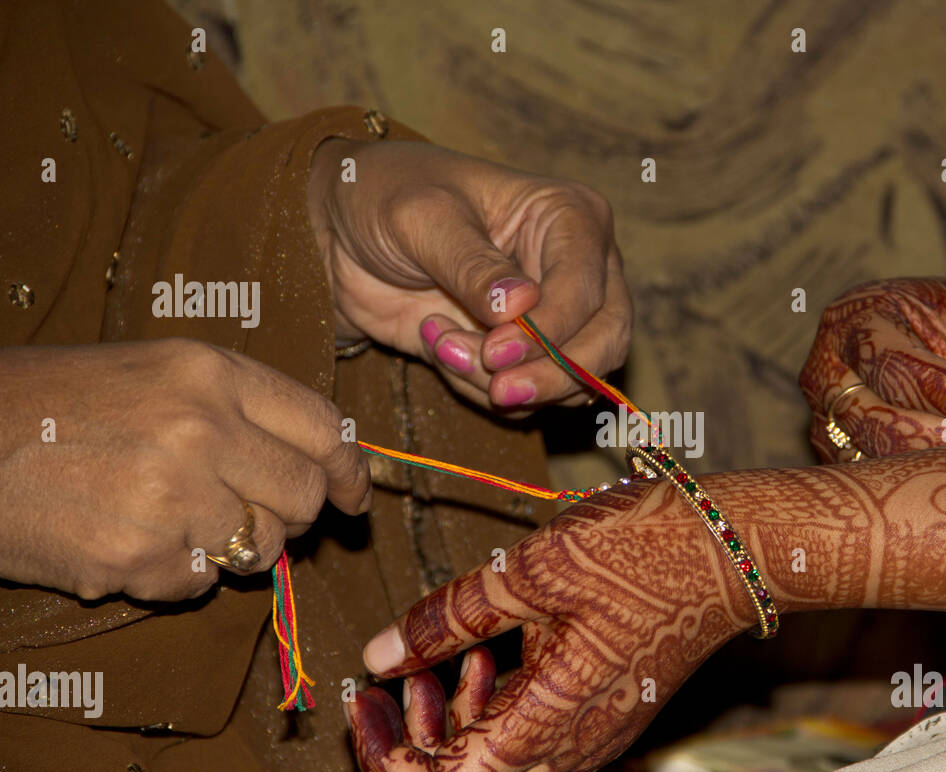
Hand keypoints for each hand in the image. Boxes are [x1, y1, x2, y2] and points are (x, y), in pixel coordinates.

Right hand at [0, 339, 369, 601]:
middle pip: (304, 495)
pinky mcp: (138, 557)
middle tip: (245, 512)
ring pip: (260, 548)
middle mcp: (202, 430)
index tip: (354, 496)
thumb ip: (241, 410)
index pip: (325, 428)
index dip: (349, 470)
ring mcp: (172, 497)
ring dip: (229, 549)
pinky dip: (174, 575)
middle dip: (289, 514)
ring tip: (167, 518)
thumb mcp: (156, 372)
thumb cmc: (56, 404)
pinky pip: (200, 585)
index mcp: (211, 374)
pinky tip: (127, 540)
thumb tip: (325, 466)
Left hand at [308, 139, 631, 410]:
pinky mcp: (525, 356)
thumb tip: (522, 304)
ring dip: (504, 384)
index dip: (549, 331)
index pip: (589, 291)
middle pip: (604, 342)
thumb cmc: (387, 198)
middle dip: (550, 374)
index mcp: (572, 217)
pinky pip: (530, 399)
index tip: (494, 352)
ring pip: (572, 381)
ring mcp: (557, 317)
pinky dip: (482, 390)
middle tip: (496, 388)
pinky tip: (438, 345)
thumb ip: (473, 264)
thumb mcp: (423, 218)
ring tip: (440, 344)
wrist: (341, 235)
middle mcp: (580, 269)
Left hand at [346, 477, 753, 771]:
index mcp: (550, 722)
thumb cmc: (645, 549)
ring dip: (449, 739)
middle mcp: (572, 751)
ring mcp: (591, 741)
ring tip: (439, 663)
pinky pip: (529, 753)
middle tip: (390, 702)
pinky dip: (489, 721)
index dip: (384, 761)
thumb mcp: (533, 568)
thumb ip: (451, 617)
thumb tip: (382, 653)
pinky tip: (486, 656)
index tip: (366, 703)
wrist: (732, 549)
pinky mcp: (601, 720)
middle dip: (408, 771)